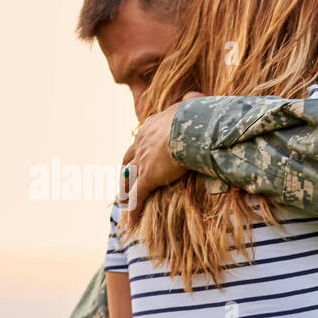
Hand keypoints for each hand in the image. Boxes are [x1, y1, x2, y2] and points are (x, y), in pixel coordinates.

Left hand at [121, 91, 203, 220]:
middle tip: (124, 180)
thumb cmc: (195, 115)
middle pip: (128, 159)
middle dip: (125, 171)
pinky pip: (138, 197)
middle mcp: (142, 143)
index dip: (139, 150)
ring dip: (125, 192)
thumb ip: (192, 101)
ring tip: (123, 202)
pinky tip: (131, 222)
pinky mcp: (147, 177)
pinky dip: (134, 210)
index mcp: (151, 126)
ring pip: (129, 180)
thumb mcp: (193, 103)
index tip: (138, 155)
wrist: (189, 126)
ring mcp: (143, 161)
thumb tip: (195, 96)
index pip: (141, 140)